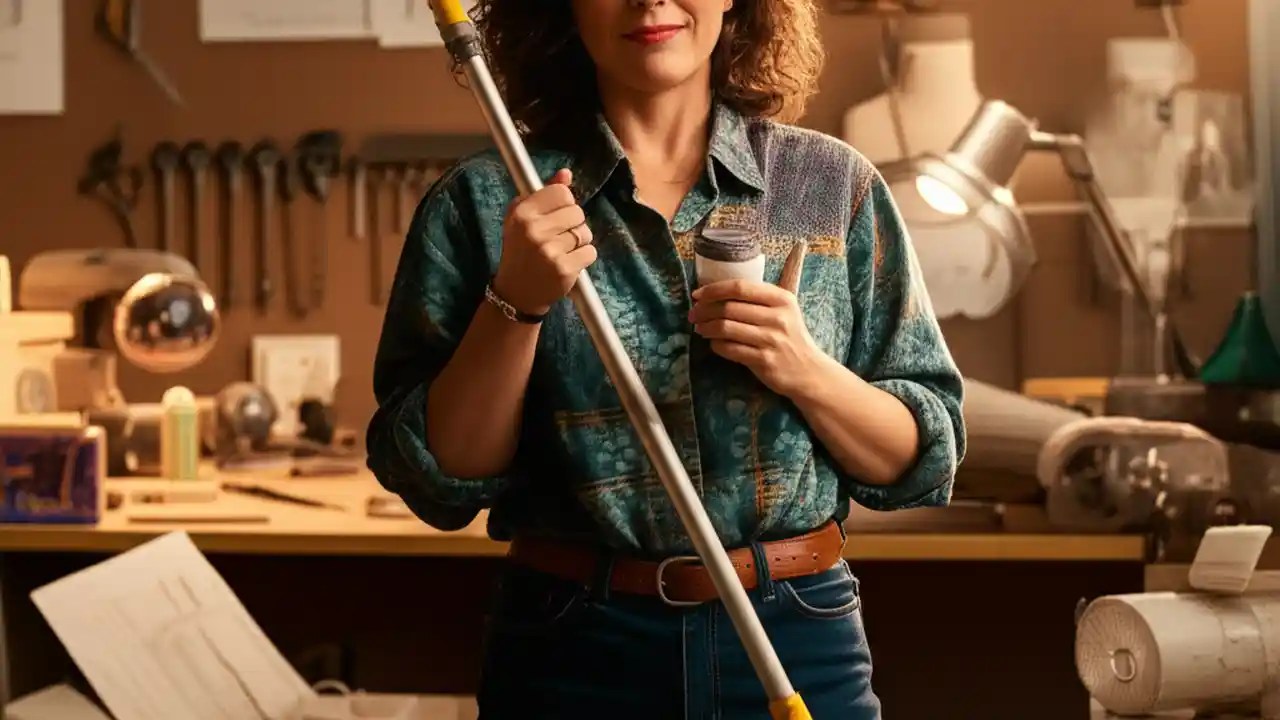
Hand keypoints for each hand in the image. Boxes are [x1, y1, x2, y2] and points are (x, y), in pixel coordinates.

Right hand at [491, 168, 596, 315]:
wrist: (516, 292)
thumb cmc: (520, 250)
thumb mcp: (522, 219)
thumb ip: (544, 194)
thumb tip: (566, 173)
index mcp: (522, 213)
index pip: (561, 192)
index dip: (565, 203)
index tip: (557, 216)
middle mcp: (534, 230)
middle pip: (577, 212)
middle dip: (574, 224)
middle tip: (560, 236)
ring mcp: (550, 250)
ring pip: (585, 233)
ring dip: (580, 241)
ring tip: (564, 250)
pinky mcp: (564, 269)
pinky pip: (590, 252)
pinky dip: (584, 257)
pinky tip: (570, 262)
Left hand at [690, 280, 821, 396]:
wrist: (808, 371)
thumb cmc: (790, 337)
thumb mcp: (784, 310)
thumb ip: (757, 298)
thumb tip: (715, 291)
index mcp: (781, 299)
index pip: (739, 287)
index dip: (714, 289)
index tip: (697, 295)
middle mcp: (778, 317)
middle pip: (729, 307)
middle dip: (704, 310)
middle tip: (693, 314)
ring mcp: (771, 340)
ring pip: (726, 328)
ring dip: (707, 327)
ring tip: (699, 328)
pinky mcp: (764, 360)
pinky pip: (730, 349)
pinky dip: (716, 345)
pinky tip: (713, 343)